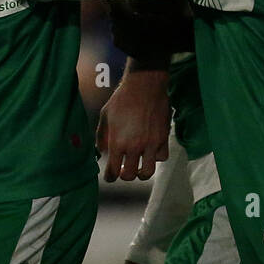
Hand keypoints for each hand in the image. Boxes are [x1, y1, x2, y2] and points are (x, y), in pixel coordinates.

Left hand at [97, 66, 170, 182]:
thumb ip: (101, 136)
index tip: (110, 176)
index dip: (110, 177)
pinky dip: (156, 158)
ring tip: (139, 168)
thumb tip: (100, 151)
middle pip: (130, 175)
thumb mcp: (105, 116)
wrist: (145, 86)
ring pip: (147, 172)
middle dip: (125, 176)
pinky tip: (151, 152)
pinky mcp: (163, 138)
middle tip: (124, 171)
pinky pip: (161, 157)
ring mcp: (150, 143)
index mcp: (118, 143)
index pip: (113, 171)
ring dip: (141, 173)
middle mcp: (134, 146)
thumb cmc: (122, 99)